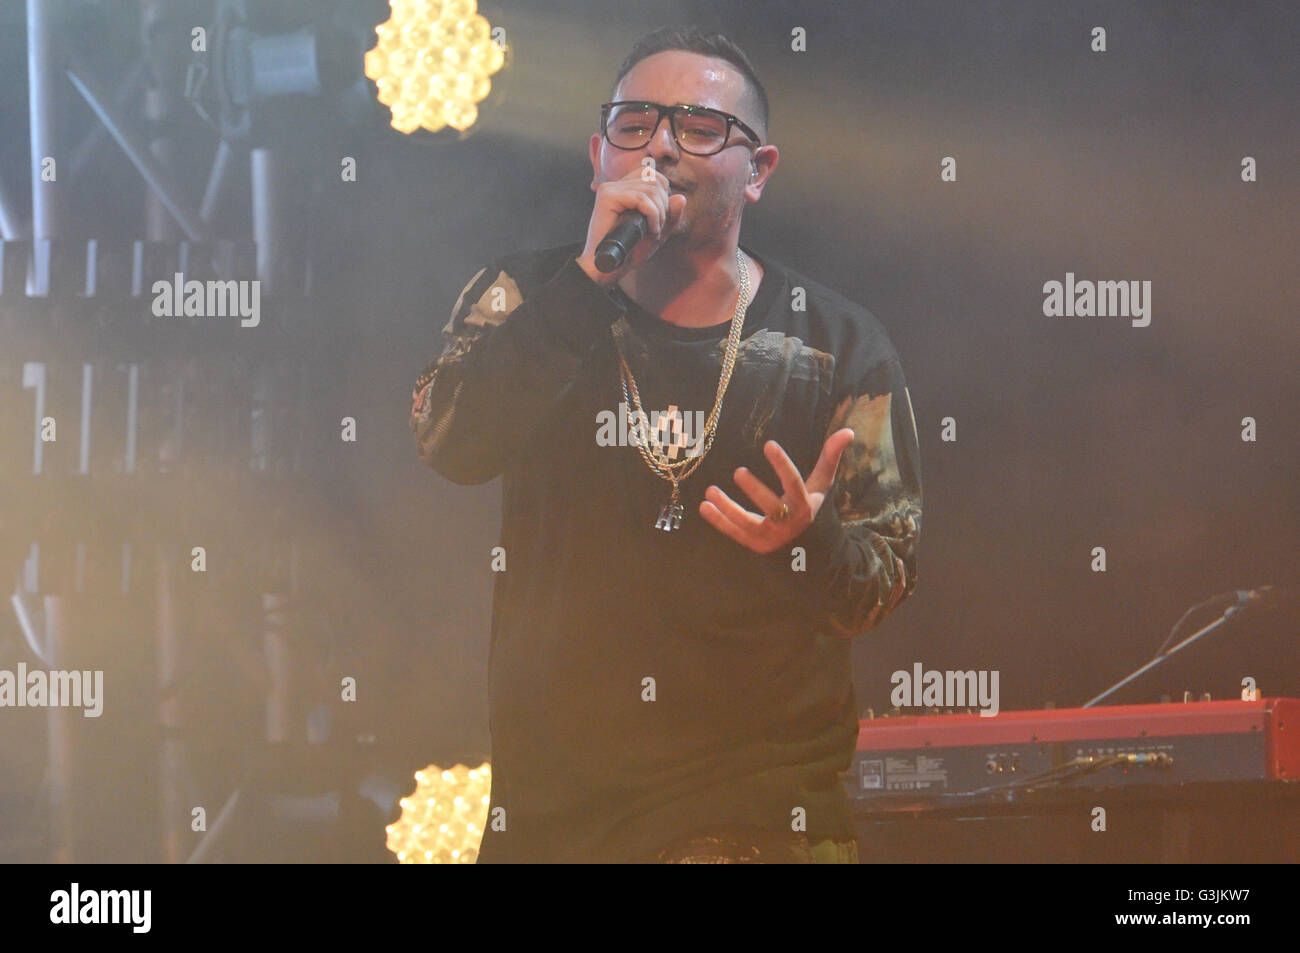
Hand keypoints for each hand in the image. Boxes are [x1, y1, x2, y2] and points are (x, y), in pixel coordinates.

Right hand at [575, 164, 686, 285]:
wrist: (609, 267)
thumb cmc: (630, 251)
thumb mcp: (657, 232)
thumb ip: (671, 216)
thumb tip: (681, 197)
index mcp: (624, 188)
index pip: (652, 174)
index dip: (664, 194)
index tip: (660, 218)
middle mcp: (616, 185)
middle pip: (654, 179)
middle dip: (664, 205)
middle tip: (658, 228)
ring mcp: (610, 189)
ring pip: (650, 189)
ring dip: (659, 213)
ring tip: (653, 232)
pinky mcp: (607, 196)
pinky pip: (641, 198)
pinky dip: (652, 215)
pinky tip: (651, 230)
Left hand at [699, 428, 853, 554]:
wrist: (807, 546)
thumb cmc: (810, 505)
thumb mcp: (821, 484)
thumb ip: (830, 458)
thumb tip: (848, 430)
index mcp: (805, 505)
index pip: (794, 483)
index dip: (783, 465)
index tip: (769, 444)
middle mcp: (788, 523)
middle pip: (772, 508)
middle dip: (755, 490)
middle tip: (738, 471)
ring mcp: (770, 537)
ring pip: (748, 524)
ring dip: (728, 508)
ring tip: (710, 491)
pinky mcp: (754, 545)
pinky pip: (734, 533)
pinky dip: (718, 521)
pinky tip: (704, 506)